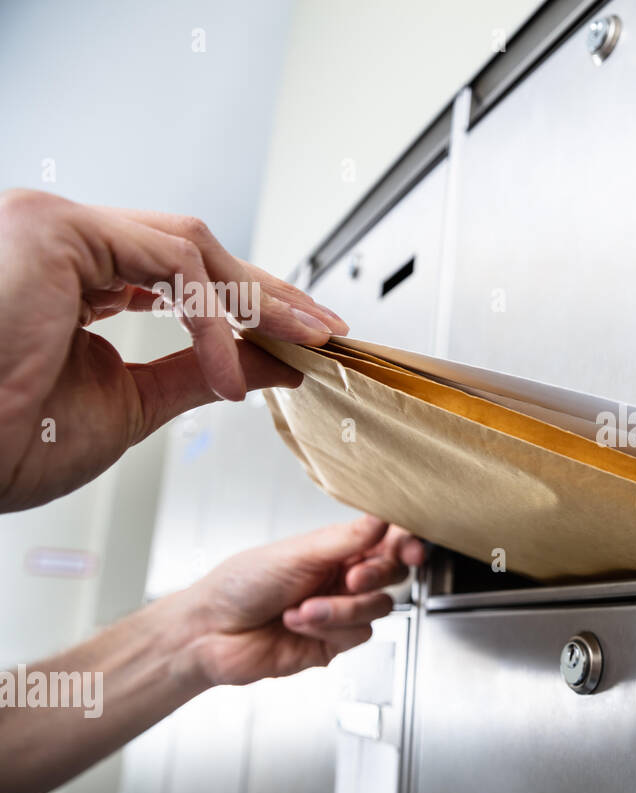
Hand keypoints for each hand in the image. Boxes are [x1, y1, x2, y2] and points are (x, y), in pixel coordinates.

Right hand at [0, 188, 349, 511]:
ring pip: (190, 246)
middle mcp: (63, 244)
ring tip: (302, 342)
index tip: (304, 334)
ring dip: (258, 298)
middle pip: (194, 250)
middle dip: (269, 292)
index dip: (248, 301)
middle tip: (325, 330)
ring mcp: (55, 228)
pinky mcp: (55, 228)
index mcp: (74, 279)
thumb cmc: (10, 442)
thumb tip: (277, 361)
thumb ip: (206, 371)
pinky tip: (226, 375)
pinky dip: (213, 319)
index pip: (181, 273)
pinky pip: (171, 263)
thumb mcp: (134, 403)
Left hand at [180, 516, 425, 686]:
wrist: (210, 633)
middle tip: (352, 577)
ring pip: (378, 607)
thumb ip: (346, 539)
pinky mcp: (335, 642)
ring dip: (341, 609)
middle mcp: (342, 578)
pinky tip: (299, 623)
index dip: (405, 542)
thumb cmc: (240, 585)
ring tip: (302, 609)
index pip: (386, 540)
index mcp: (335, 549)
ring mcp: (341, 611)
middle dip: (376, 575)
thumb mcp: (297, 554)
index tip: (410, 549)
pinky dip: (330, 628)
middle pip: (391, 573)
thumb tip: (382, 517)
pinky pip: (360, 634)